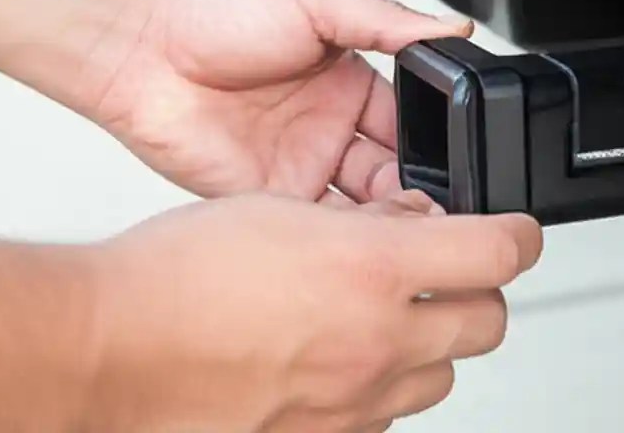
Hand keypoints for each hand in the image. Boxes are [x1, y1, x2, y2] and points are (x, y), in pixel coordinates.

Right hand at [87, 195, 543, 431]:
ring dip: (428, 345)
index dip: (518, 235)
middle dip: (476, 292)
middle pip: (487, 322)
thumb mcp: (279, 211)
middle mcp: (376, 343)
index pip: (499, 252)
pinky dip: (380, 389)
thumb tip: (408, 220)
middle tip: (446, 273)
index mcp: (372, 270)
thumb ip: (361, 221)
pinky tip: (336, 363)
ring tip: (378, 319)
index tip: (515, 232)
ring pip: (441, 377)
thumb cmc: (173, 278)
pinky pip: (385, 418)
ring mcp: (354, 403)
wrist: (105, 351)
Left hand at [88, 0, 471, 202]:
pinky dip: (345, 236)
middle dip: (422, 187)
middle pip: (395, 170)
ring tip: (416, 222)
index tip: (463, 156)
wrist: (138, 44)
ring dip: (390, 217)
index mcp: (346, 78)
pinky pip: (316, 228)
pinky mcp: (264, 199)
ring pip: (363, 207)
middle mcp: (326, 125)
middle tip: (446, 201)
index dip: (437, 140)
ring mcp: (297, 164)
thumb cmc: (212, 9)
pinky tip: (367, 234)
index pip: (410, 119)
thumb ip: (387, 21)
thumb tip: (453, 25)